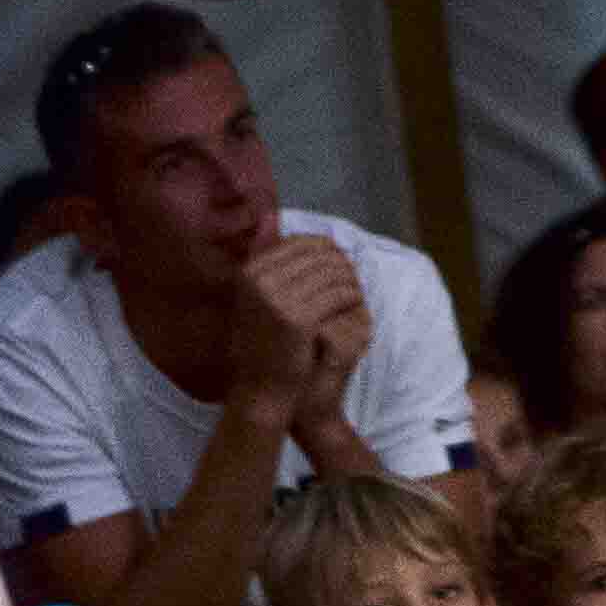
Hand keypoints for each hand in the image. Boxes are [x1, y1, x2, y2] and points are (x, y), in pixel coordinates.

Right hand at [224, 237, 373, 416]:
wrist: (261, 390)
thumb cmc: (262, 342)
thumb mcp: (255, 295)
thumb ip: (265, 257)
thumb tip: (272, 215)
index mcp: (250, 271)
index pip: (298, 243)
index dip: (324, 250)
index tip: (337, 263)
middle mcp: (259, 281)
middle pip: (317, 256)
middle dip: (340, 263)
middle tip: (352, 275)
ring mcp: (277, 300)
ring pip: (332, 273)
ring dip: (349, 279)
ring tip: (355, 289)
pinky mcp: (298, 320)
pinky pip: (338, 295)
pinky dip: (351, 296)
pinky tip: (355, 304)